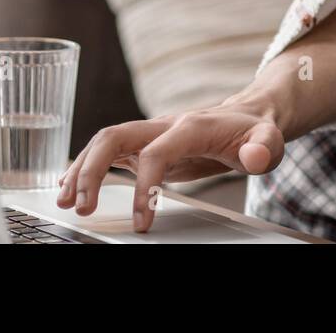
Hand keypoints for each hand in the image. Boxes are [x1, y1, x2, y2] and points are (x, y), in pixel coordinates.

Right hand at [55, 99, 285, 232]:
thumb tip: (255, 157)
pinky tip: (70, 185)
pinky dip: (86, 166)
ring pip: (105, 141)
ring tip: (65, 201)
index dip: (145, 187)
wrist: (249, 114)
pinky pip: (109, 150)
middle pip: (115, 136)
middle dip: (92, 170)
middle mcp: (163, 124)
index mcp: (190, 126)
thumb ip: (264, 149)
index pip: (156, 152)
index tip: (142, 221)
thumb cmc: (255, 130)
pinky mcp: (146, 143)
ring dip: (81, 169)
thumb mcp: (269, 140)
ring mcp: (151, 132)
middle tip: (83, 208)